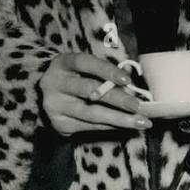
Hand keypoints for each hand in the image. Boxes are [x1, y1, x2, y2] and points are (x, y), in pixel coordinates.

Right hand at [38, 53, 152, 136]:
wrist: (49, 96)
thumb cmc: (77, 77)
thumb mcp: (85, 69)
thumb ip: (104, 75)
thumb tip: (132, 87)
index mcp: (63, 63)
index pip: (86, 63)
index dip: (107, 71)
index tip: (127, 80)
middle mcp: (54, 84)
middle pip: (89, 91)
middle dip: (117, 99)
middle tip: (138, 106)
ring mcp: (54, 106)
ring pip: (91, 114)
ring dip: (119, 119)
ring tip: (140, 121)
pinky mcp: (59, 124)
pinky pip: (89, 126)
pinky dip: (110, 126)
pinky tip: (125, 126)